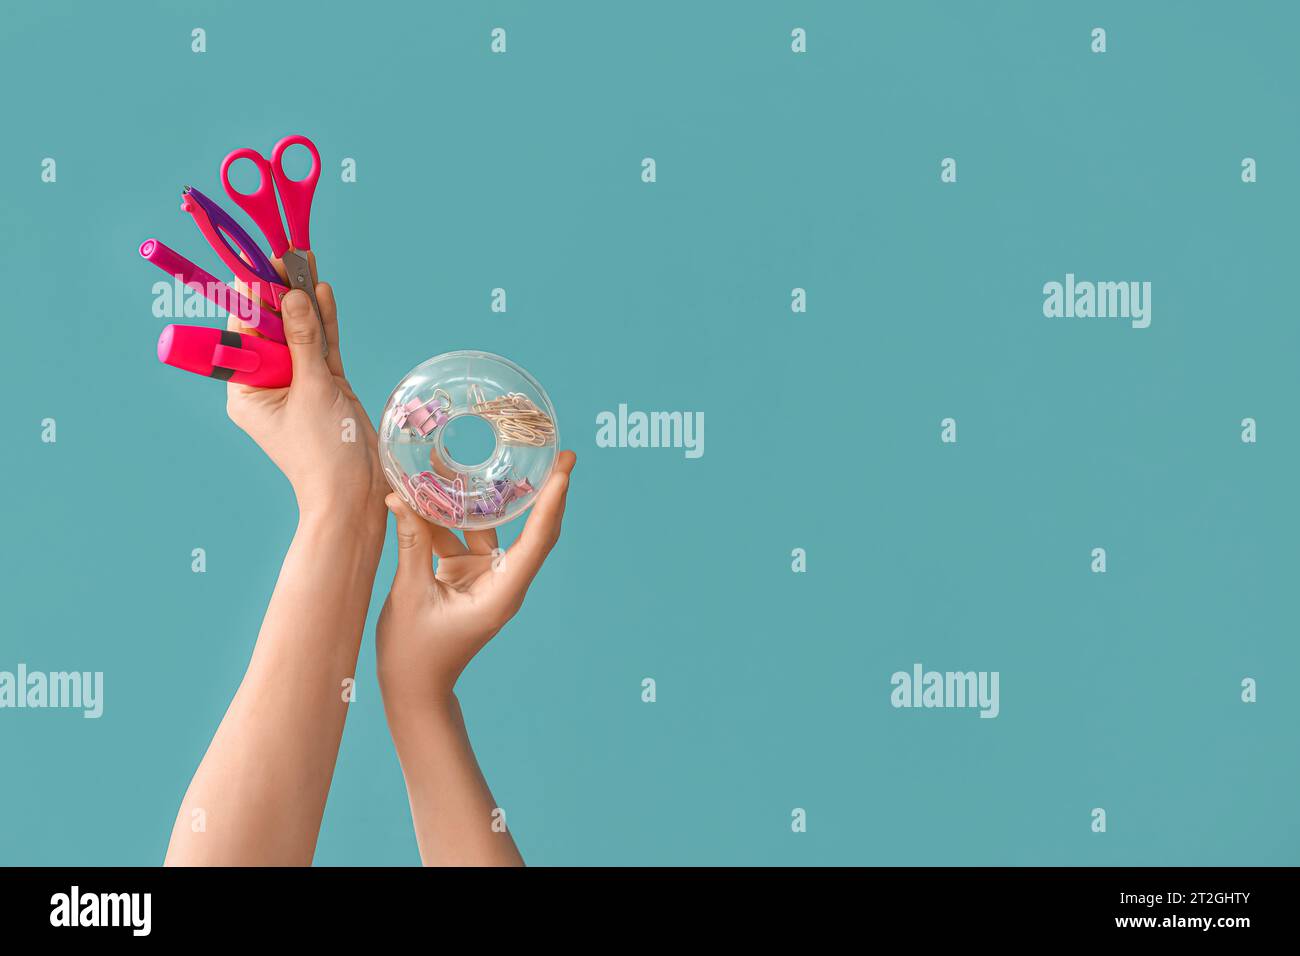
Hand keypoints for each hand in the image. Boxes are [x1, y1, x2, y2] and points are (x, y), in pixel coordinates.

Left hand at [225, 258, 385, 518]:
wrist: (354, 494)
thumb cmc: (323, 454)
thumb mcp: (312, 391)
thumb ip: (304, 341)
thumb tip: (293, 296)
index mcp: (247, 391)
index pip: (245, 335)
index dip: (252, 299)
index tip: (255, 265)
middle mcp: (269, 385)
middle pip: (273, 329)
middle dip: (279, 293)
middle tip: (282, 254)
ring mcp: (300, 385)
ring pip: (300, 334)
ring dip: (304, 300)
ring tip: (303, 259)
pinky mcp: (327, 387)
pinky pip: (322, 347)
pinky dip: (324, 322)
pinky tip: (322, 291)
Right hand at [377, 451, 575, 709]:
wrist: (413, 689)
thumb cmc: (415, 654)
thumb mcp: (410, 595)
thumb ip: (410, 545)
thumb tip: (400, 497)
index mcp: (503, 591)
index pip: (537, 539)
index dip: (553, 501)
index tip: (566, 468)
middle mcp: (502, 580)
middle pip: (531, 528)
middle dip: (544, 490)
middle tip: (561, 452)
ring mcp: (485, 576)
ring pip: (487, 526)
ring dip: (473, 497)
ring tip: (452, 458)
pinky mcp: (466, 575)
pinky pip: (461, 536)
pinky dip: (445, 517)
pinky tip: (425, 489)